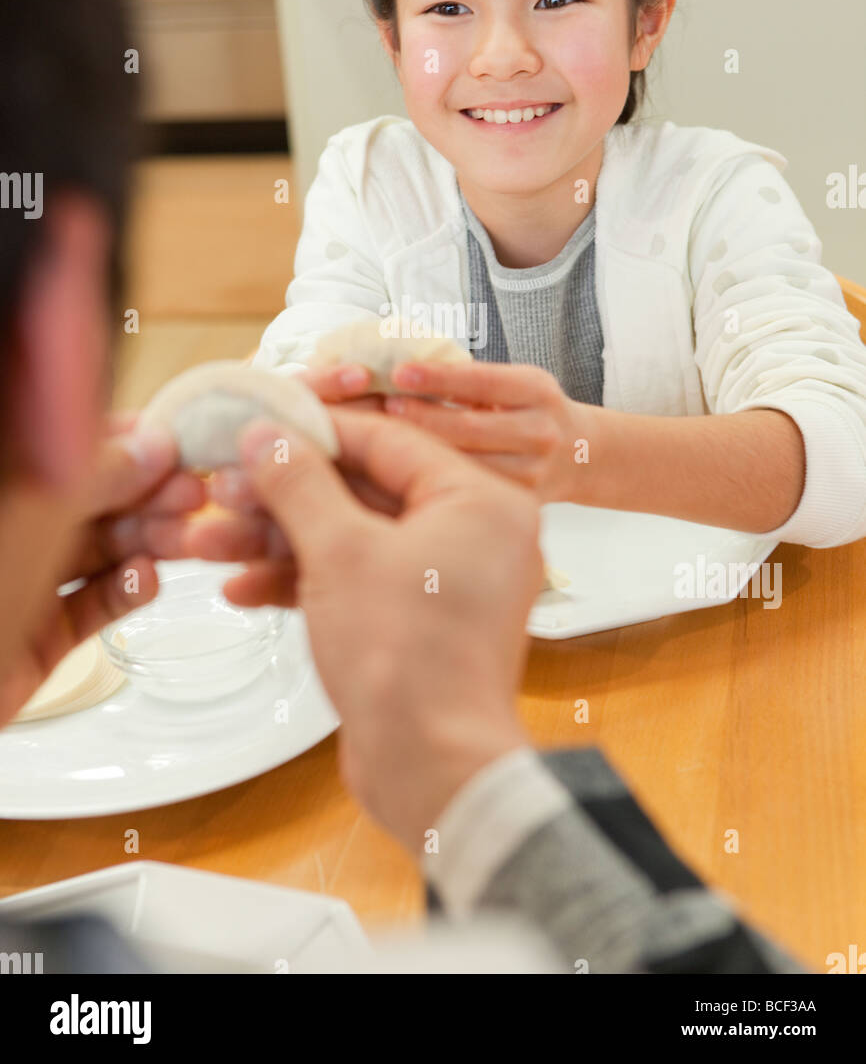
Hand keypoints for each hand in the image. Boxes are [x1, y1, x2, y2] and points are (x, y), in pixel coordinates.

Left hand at [0, 413, 206, 726]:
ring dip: (147, 542)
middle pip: (90, 496)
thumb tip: (147, 443)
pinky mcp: (34, 636)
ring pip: (96, 549)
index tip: (174, 442)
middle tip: (195, 497)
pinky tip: (145, 582)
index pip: (65, 444)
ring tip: (186, 541)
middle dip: (147, 493)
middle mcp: (8, 530)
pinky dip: (125, 592)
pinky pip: (90, 604)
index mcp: (6, 488)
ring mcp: (17, 583)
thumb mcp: (26, 530)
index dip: (124, 438)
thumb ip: (88, 482)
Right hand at [219, 411, 543, 851]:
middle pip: (366, 492)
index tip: (259, 427)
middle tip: (225, 491)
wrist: (432, 771)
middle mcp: (477, 535)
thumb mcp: (339, 552)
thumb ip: (300, 484)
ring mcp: (450, 583)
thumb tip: (267, 434)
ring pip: (355, 541)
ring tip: (210, 545)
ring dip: (282, 543)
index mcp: (483, 500)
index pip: (389, 441)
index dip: (315, 433)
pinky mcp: (422, 625)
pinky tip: (242, 590)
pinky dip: (307, 585)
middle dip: (287, 498)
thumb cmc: (405, 656)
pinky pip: (361, 584)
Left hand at [383, 360, 597, 503]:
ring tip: (384, 441)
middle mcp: (540, 432)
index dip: (438, 377)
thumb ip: (471, 382)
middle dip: (420, 418)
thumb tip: (404, 374)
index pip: (482, 381)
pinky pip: (470, 493)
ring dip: (421, 452)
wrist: (581, 454)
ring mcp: (533, 473)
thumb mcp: (515, 383)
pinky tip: (404, 473)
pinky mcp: (521, 504)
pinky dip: (434, 482)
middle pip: (469, 428)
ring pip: (466, 465)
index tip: (400, 372)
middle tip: (382, 409)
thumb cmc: (529, 410)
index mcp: (536, 391)